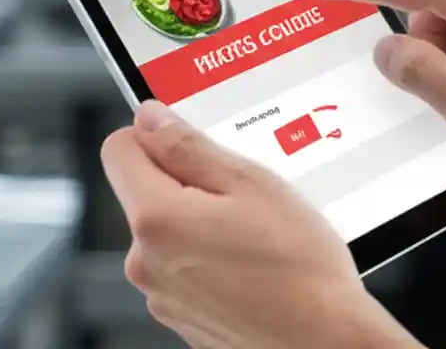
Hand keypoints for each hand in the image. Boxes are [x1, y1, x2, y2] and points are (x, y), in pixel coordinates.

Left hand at [101, 101, 418, 348]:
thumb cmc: (300, 269)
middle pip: (146, 191)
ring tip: (255, 234)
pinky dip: (210, 258)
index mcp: (156, 219)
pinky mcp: (180, 316)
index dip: (156, 134)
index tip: (191, 141)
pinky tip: (252, 264)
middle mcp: (146, 261)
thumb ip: (188, 146)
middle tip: (243, 195)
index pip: (120, 148)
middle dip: (187, 182)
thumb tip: (149, 119)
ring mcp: (161, 294)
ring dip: (201, 222)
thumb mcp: (251, 183)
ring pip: (169, 231)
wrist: (326, 342)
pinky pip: (184, 267)